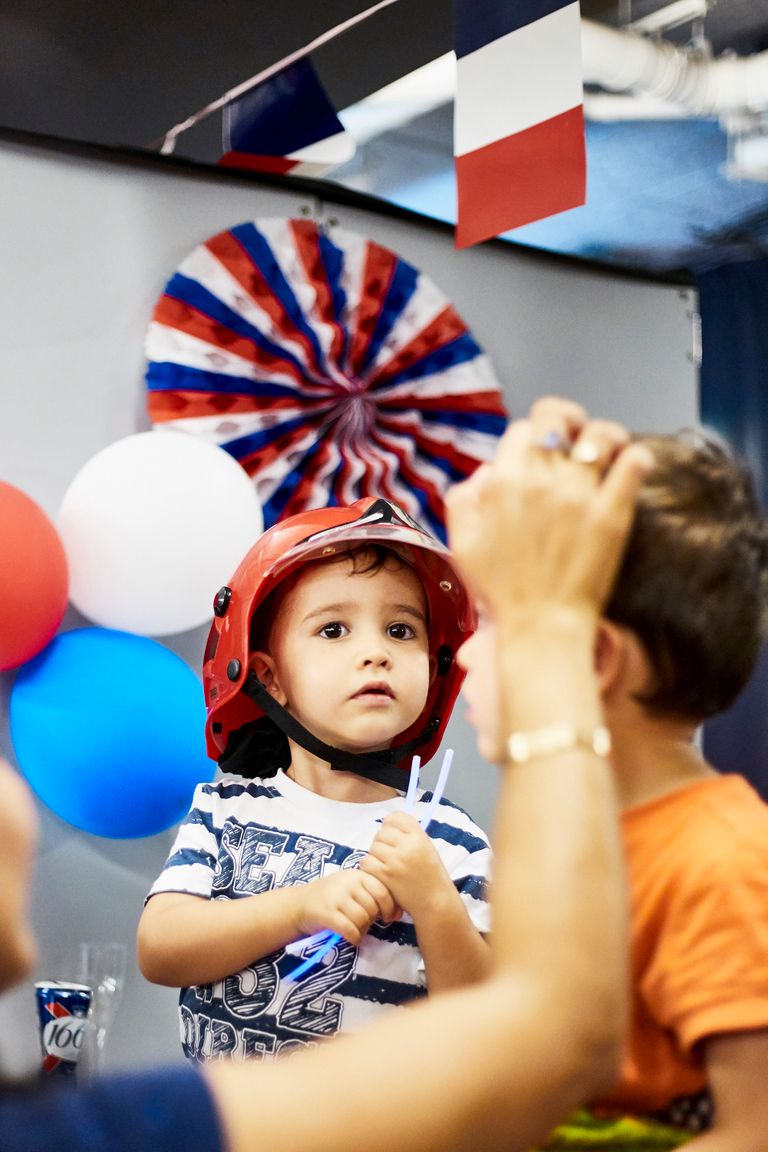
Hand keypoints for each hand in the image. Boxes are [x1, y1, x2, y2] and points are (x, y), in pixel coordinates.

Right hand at [295, 868, 398, 945]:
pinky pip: (350, 929)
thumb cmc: (331, 898)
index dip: (389, 906)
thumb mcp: (351, 888)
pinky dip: (354, 937)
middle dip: (372, 919)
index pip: (382, 890)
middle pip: (373, 907)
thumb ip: (372, 894)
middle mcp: (347, 883)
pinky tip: (352, 938)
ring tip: (356, 929)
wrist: (298, 904)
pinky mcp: (327, 913)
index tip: (388, 917)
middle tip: (365, 923)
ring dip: (362, 930)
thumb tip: (398, 912)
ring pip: (363, 919)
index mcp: (357, 874)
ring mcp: (336, 897)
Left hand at [360, 813, 450, 921]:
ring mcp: (396, 861)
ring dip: (376, 855)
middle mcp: (408, 846)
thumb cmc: (431, 875)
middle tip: (388, 854)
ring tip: (386, 865)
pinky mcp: (385, 875)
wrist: (435, 902)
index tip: (392, 834)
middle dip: (382, 842)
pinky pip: (367, 862)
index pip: (396, 817)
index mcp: (419, 837)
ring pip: (373, 847)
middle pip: (382, 832)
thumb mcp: (427, 848)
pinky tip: (379, 873)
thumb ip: (410, 835)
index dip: (391, 824)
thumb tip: (388, 824)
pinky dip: (370, 867)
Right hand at [445, 397, 652, 626]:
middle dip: (568, 418)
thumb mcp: (461, 543)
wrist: (539, 628)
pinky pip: (633, 464)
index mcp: (503, 484)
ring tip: (611, 449)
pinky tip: (632, 466)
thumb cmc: (501, 590)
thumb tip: (488, 471)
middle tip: (577, 436)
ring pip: (601, 434)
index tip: (540, 456)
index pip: (522, 430)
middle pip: (558, 416)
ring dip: (607, 435)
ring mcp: (579, 496)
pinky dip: (635, 458)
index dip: (531, 438)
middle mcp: (540, 482)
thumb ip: (464, 499)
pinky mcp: (612, 514)